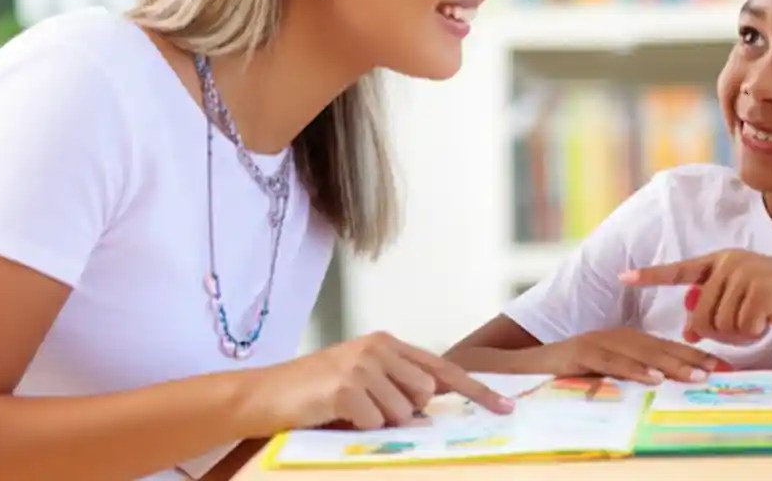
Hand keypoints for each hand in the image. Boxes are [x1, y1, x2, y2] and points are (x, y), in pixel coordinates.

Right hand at [261, 332, 514, 431]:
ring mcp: (361, 365)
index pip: (442, 369)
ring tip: (348, 411)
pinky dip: (360, 427)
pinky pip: (375, 422)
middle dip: (406, 411)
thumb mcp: (362, 380)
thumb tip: (430, 413)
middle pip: (425, 394)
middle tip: (370, 408)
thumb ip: (398, 387)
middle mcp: (377, 347)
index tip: (506, 408)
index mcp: (386, 344)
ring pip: (402, 412)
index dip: (476, 390)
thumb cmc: (316, 393)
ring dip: (379, 422)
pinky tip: (336, 414)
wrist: (264, 394)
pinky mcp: (345, 386)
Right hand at [533, 327, 726, 383]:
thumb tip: (663, 387)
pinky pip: (611, 361)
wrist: (522, 366)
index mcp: (622, 340)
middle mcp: (613, 337)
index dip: (692, 356)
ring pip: (639, 352)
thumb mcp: (602, 374)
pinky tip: (653, 378)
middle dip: (690, 358)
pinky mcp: (579, 353)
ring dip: (669, 363)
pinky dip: (633, 369)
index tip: (720, 368)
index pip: (663, 347)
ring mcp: (596, 342)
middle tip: (718, 371)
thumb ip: (628, 375)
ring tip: (695, 376)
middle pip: (658, 347)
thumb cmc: (564, 373)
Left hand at [620, 250, 771, 343]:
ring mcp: (745, 274)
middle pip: (700, 314)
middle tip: (745, 326)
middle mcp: (730, 263)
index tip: (623, 277)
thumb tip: (689, 332)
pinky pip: (740, 329)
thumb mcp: (744, 298)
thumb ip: (715, 308)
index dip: (651, 275)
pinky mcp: (760, 291)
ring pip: (718, 324)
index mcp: (722, 261)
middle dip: (717, 331)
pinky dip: (754, 335)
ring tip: (759, 321)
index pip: (680, 269)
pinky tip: (770, 322)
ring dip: (738, 335)